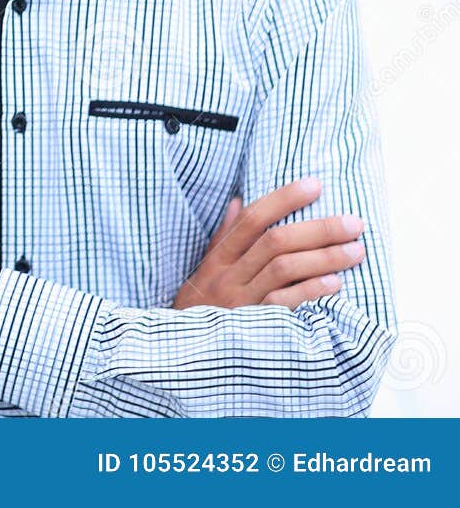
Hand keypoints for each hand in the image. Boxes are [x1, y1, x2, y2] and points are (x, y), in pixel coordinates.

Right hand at [173, 177, 364, 309]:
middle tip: (354, 222)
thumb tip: (238, 200)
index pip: (251, 219)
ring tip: (355, 250)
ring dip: (323, 257)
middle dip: (318, 229)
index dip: (283, 199)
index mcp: (220, 257)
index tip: (315, 185)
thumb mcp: (207, 268)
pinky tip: (336, 282)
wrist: (182, 351)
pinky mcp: (253, 326)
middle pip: (275, 242)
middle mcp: (229, 275)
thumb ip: (224, 236)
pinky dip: (310, 291)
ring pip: (283, 269)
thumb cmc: (202, 306)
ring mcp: (241, 300)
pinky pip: (284, 304)